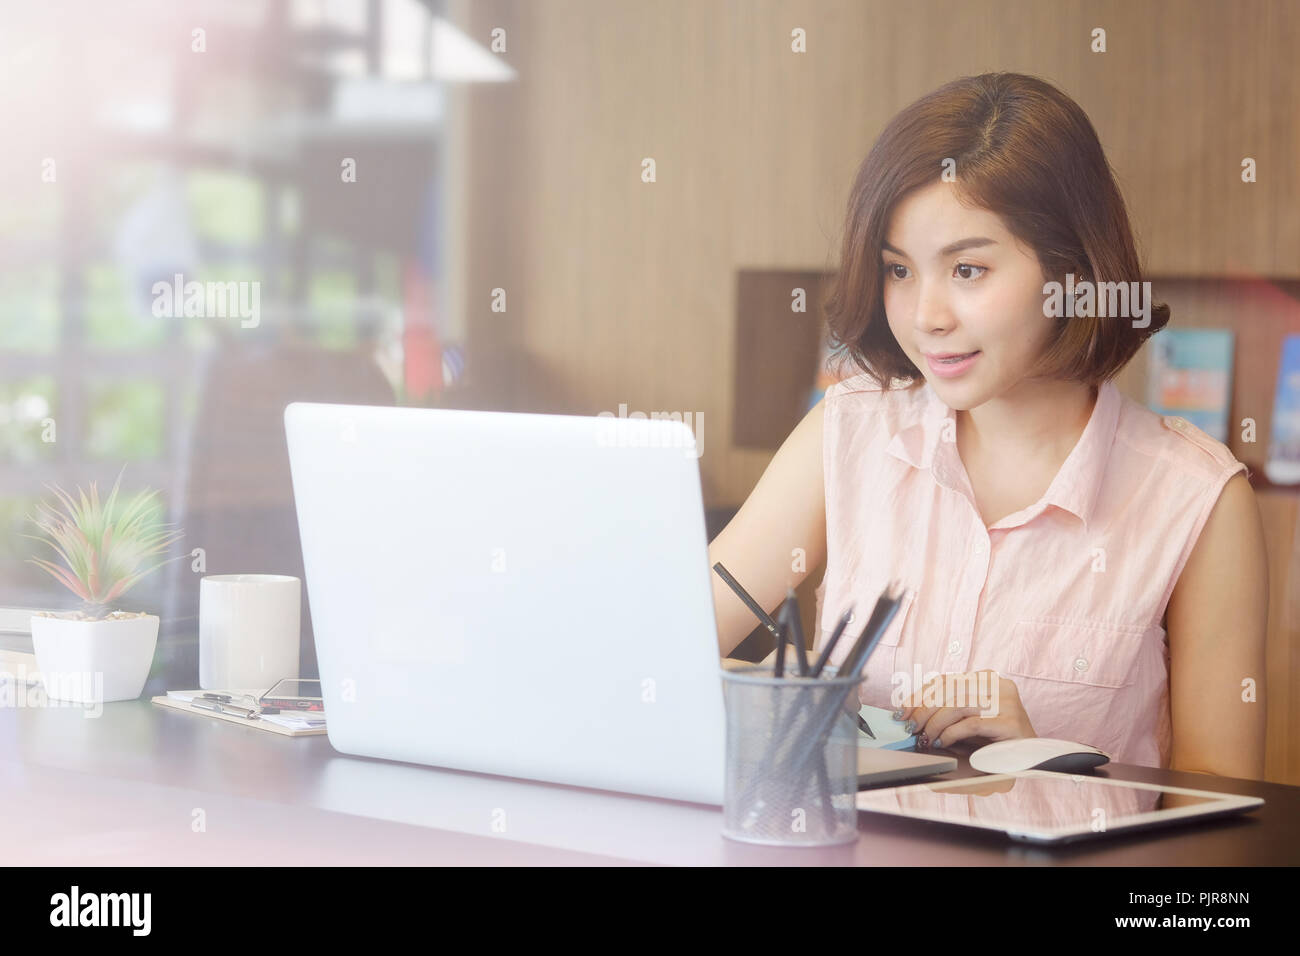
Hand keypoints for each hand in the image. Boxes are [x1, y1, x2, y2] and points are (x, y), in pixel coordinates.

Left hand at [896, 669, 1036, 749]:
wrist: (1031, 759)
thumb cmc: (994, 740)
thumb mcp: (967, 718)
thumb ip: (946, 709)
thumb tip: (910, 713)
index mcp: (986, 679)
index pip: (944, 681)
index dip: (919, 696)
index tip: (902, 712)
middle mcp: (998, 684)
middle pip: (947, 691)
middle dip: (922, 711)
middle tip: (910, 729)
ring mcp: (1007, 702)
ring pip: (956, 705)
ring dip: (934, 724)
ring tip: (926, 739)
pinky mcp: (1011, 722)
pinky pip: (970, 723)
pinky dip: (951, 733)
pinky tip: (943, 743)